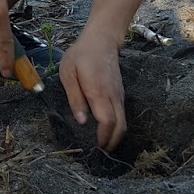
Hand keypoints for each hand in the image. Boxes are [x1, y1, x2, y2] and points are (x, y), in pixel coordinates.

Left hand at [59, 33, 125, 150]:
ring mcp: (119, 95)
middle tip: (99, 153)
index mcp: (99, 92)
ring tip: (102, 145)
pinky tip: (105, 130)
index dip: (103, 138)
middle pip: (120, 127)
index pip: (108, 121)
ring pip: (123, 122)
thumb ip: (75, 98)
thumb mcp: (69, 74)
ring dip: (115, 136)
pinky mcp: (121, 94)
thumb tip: (82, 121)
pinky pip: (122, 115)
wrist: (102, 40)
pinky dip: (116, 127)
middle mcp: (113, 96)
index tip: (95, 148)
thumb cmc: (81, 56)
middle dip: (111, 143)